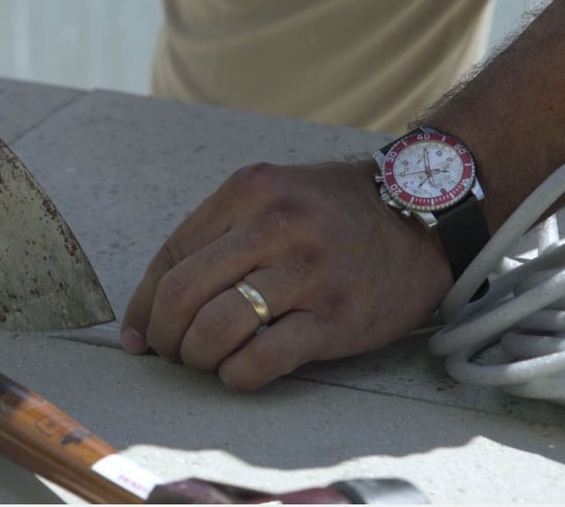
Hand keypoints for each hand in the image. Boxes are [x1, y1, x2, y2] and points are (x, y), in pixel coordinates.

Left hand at [120, 161, 451, 389]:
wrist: (423, 220)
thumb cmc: (332, 214)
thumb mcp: (270, 199)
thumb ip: (210, 242)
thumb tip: (144, 319)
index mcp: (248, 191)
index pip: (171, 255)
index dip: (143, 304)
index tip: (141, 333)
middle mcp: (274, 225)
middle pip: (183, 294)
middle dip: (165, 335)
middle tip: (173, 351)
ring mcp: (307, 272)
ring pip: (215, 328)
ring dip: (197, 356)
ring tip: (206, 360)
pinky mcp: (335, 317)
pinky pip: (262, 359)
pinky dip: (237, 374)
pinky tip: (240, 371)